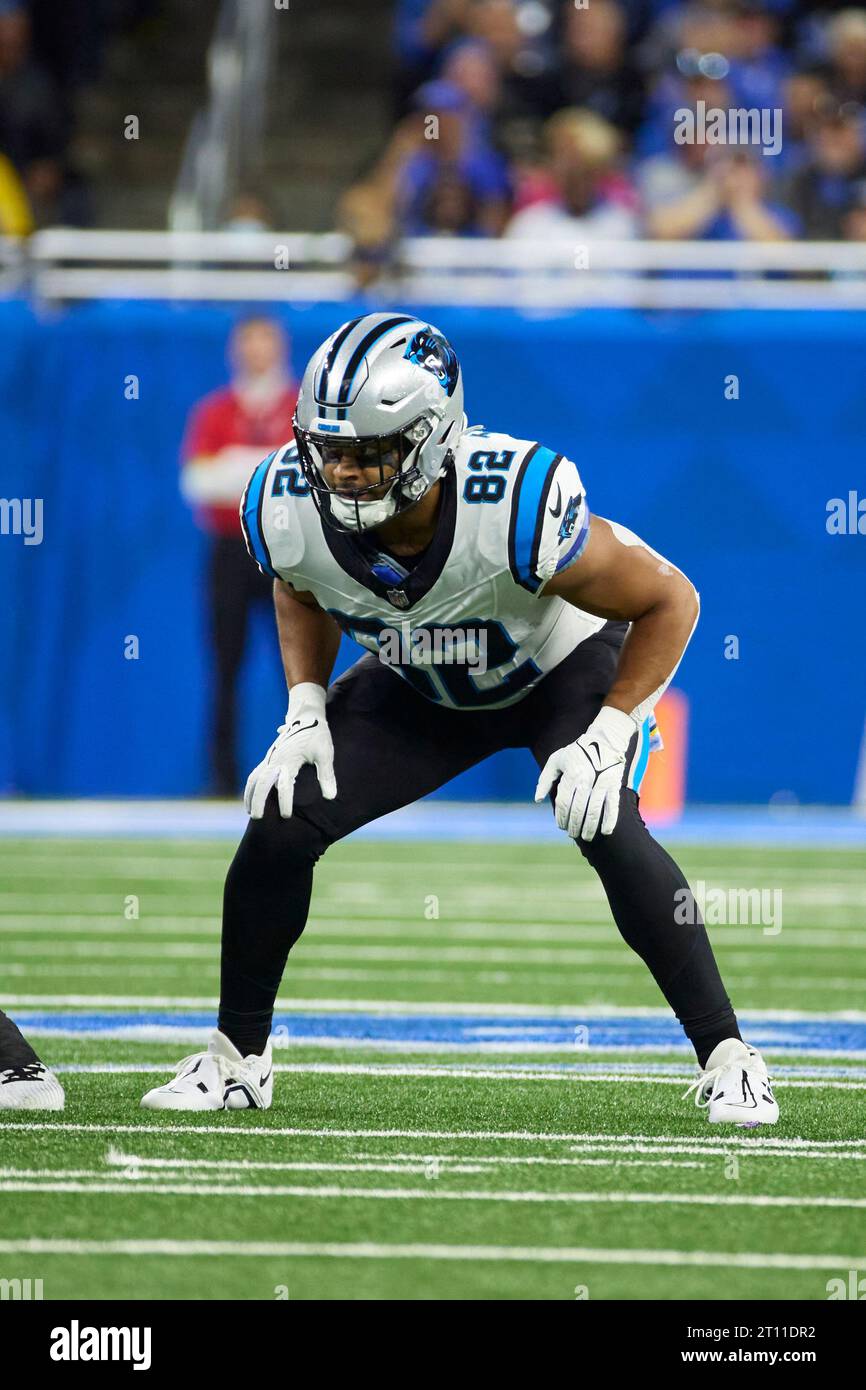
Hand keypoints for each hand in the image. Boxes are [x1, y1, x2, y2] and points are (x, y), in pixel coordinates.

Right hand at [244, 683, 336, 818]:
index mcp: (289, 759)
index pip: (284, 785)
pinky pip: (255, 773)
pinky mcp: (269, 757)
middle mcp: (275, 759)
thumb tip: (330, 797)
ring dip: (250, 794)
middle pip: (262, 782)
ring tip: (250, 812)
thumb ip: (326, 775)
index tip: (286, 815)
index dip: (285, 801)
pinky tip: (251, 796)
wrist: (307, 715)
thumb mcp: (325, 753)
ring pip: (254, 778)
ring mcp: (270, 757)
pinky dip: (251, 786)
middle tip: (258, 818)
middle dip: (258, 801)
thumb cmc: (317, 734)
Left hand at [534, 706, 636, 841]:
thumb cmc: (577, 751)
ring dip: (589, 827)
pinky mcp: (615, 785)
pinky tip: (606, 832)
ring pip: (594, 811)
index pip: (564, 802)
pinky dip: (610, 820)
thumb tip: (538, 799)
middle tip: (572, 834)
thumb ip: (545, 779)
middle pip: (578, 809)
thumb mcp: (556, 760)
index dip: (561, 817)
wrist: (605, 739)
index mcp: (571, 773)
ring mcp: (602, 783)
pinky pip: (613, 806)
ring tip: (585, 836)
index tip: (560, 825)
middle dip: (574, 825)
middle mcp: (586, 779)